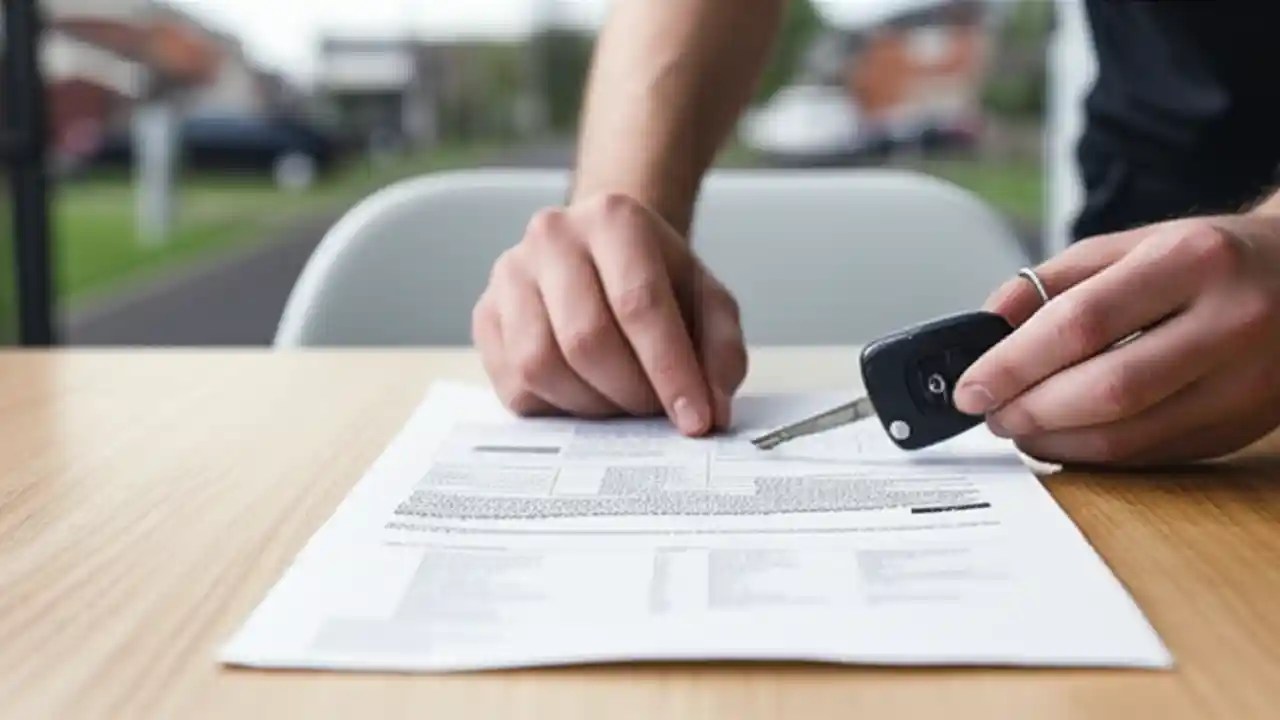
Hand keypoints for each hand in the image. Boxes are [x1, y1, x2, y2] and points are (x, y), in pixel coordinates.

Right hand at [472, 193, 747, 435]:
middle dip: (630, 392)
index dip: (671, 372)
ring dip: (590, 405)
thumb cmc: (657, 280)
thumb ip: (721, 348)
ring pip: (541, 365)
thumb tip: (712, 409)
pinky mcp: (484, 314)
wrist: (602, 254)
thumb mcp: (707, 301)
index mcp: (613, 218)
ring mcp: (509, 273)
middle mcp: (552, 235)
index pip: (640, 304)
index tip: (696, 421)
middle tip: (655, 411)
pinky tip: (584, 393)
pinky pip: (513, 383)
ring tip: (620, 401)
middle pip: (586, 339)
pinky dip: (555, 406)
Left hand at [954, 215, 1279, 464]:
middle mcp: (1229, 323)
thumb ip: (1054, 280)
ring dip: (1055, 441)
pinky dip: (1093, 455)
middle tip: (990, 412)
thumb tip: (987, 326)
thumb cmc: (1212, 258)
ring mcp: (1244, 384)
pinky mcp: (1240, 429)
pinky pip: (1150, 456)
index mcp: (1194, 260)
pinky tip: (1064, 438)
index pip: (1082, 323)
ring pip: (1128, 438)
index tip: (970, 386)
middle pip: (1106, 390)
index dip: (1013, 364)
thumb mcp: (1133, 244)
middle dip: (1030, 410)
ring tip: (1018, 426)